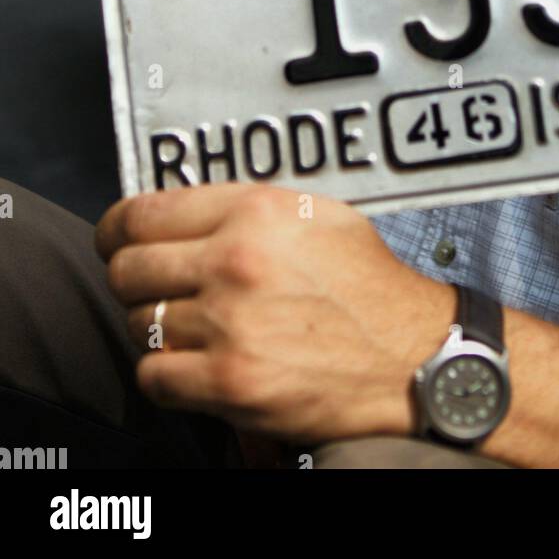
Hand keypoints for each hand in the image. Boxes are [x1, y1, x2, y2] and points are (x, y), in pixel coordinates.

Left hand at [95, 183, 452, 443]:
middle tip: (154, 288)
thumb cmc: (370, 289)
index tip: (116, 238)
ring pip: (139, 323)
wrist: (410, 357)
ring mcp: (229, 323)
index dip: (116, 229)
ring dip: (157, 328)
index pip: (143, 213)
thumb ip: (247, 208)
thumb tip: (185, 211)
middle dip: (132, 280)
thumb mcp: (317, 215)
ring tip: (193, 327)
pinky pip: (153, 376)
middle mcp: (236, 261)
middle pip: (128, 268)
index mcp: (254, 211)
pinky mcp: (229, 382)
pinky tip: (196, 365)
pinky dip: (166, 375)